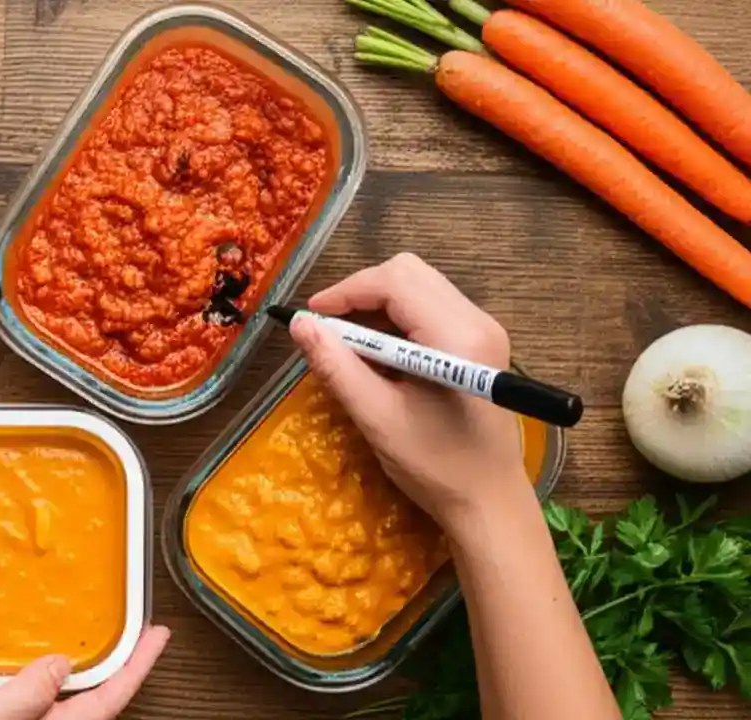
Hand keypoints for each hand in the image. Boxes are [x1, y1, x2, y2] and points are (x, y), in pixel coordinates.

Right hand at [0, 626, 169, 719]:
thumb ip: (26, 696)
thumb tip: (62, 667)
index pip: (103, 703)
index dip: (136, 668)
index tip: (160, 634)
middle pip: (72, 691)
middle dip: (96, 655)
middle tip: (119, 615)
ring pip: (30, 677)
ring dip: (45, 644)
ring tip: (68, 606)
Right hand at [287, 254, 528, 536]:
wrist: (489, 501)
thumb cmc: (436, 466)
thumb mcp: (377, 418)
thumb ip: (337, 366)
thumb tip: (299, 325)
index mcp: (456, 338)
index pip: (395, 282)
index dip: (346, 291)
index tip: (311, 316)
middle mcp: (477, 321)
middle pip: (409, 273)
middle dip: (361, 292)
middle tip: (329, 328)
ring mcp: (483, 330)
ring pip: (419, 286)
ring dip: (377, 305)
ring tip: (350, 344)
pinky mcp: (480, 343)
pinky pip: (431, 307)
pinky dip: (396, 319)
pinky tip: (379, 355)